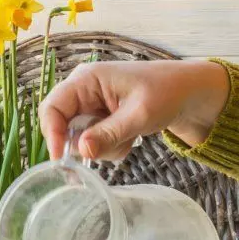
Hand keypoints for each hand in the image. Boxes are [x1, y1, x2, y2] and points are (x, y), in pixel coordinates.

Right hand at [39, 60, 229, 160]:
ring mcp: (90, 107)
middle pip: (62, 127)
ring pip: (79, 140)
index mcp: (87, 79)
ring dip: (101, 148)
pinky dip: (109, 148)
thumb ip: (110, 133)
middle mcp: (83, 91)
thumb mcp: (139, 115)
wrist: (186, 94)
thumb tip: (82, 150)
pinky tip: (129, 138)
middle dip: (83, 144)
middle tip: (108, 149)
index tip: (61, 160)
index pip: (52, 108)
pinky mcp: (99, 120)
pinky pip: (92, 144)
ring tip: (128, 138)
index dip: (52, 134)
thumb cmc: (166, 93)